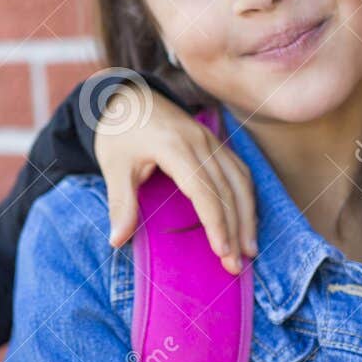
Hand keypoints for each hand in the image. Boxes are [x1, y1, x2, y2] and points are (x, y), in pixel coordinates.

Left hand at [92, 82, 256, 272]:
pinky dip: (246, 196)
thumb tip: (116, 240)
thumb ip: (120, 203)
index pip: (205, 191)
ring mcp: (210, 139)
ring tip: (249, 249)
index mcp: (175, 147)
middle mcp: (199, 141)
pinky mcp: (213, 141)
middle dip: (236, 229)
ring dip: (248, 215)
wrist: (125, 96)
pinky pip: (238, 169)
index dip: (217, 224)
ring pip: (240, 180)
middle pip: (228, 189)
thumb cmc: (118, 132)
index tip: (222, 252)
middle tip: (238, 265)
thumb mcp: (112, 166)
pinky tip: (247, 218)